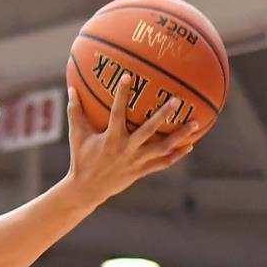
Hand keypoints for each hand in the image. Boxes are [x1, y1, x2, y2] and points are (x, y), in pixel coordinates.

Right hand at [65, 77, 203, 202]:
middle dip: (162, 115)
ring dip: (180, 137)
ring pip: (162, 148)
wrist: (87, 189)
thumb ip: (75, 111)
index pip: (117, 112)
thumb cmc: (81, 159)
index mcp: (110, 138)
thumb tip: (71, 88)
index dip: (122, 94)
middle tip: (176, 100)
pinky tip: (190, 145)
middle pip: (148, 131)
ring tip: (195, 124)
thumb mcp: (76, 135)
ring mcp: (136, 161)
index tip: (129, 76)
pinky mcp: (142, 171)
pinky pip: (163, 163)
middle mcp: (126, 149)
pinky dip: (177, 155)